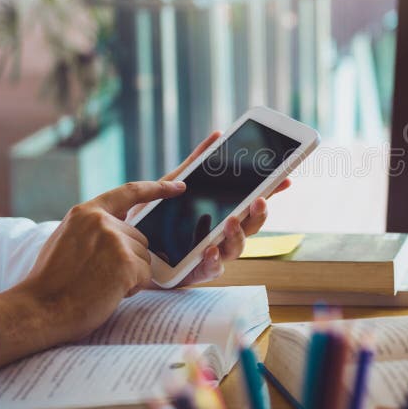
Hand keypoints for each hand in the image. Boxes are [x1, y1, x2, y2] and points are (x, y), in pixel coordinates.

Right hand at [0, 180, 186, 376]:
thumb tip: (127, 227)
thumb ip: (95, 228)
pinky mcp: (125, 262)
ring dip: (129, 275)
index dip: (157, 189)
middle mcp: (101, 221)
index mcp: (86, 213)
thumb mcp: (68, 240)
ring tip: (99, 284)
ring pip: (144, 258)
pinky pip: (145, 275)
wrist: (39, 309)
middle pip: (140, 238)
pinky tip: (107, 292)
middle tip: (97, 276)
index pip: (129, 192)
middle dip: (128, 259)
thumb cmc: (52, 282)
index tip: (179, 187)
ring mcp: (114, 240)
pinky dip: (131, 288)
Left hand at [127, 131, 290, 285]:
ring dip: (237, 234)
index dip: (271, 193)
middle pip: (251, 227)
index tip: (285, 180)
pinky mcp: (195, 273)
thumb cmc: (153, 216)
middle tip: (259, 199)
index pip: (252, 203)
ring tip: (230, 221)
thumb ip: (195, 163)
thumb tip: (216, 135)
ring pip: (237, 249)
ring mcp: (211, 255)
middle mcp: (221, 235)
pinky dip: (214, 260)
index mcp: (222, 215)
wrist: (122, 246)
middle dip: (259, 214)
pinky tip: (210, 250)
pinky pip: (212, 270)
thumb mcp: (173, 184)